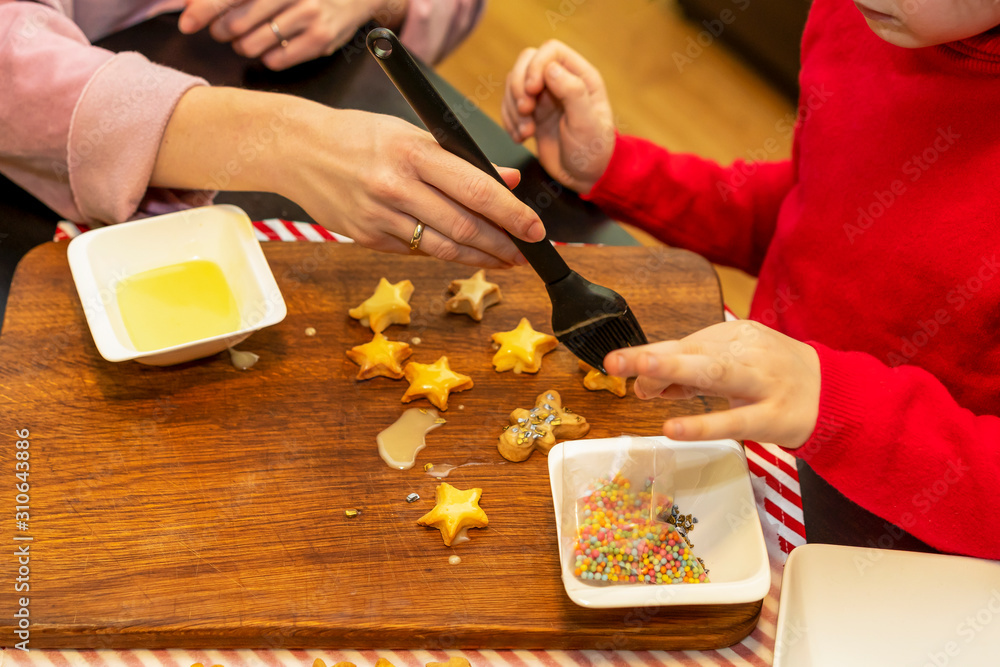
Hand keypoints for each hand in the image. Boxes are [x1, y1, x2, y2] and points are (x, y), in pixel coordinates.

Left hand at [178, 0, 407, 70]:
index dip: (203, 10)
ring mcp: (307, 15)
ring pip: (252, 46)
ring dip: (243, 46)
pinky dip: (267, 57)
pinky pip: (276, 60)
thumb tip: (191, 3)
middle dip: (222, 32)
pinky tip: (275, 47)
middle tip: (226, 31)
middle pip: (235, 25)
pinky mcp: (319, 39)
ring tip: (253, 38)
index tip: (186, 23)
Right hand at [285, 108, 544, 267]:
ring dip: (479, 258)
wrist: (295, 148)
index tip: (536, 230)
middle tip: (525, 254)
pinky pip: (415, 250)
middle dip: (502, 245)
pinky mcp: (367, 237)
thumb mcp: (411, 133)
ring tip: (503, 260)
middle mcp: (397, 186)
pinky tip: (462, 253)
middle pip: (464, 227)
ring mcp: (379, 216)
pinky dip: (443, 252)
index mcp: (413, 152)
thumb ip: (461, 159)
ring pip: (443, 247)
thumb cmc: (358, 135)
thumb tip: (508, 180)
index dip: (512, 214)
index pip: (476, 189)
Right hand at [501, 40, 615, 193]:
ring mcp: (544, 98)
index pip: (550, 51)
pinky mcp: (532, 114)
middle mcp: (561, 82)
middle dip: (519, 87)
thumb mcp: (587, 124)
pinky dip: (509, 121)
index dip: (535, 65)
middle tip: (526, 112)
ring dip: (513, 109)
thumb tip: (550, 68)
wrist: (585, 178)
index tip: (532, 90)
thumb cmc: (593, 152)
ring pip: (514, 85)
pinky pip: (509, 107)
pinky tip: (520, 138)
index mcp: (581, 77)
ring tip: (526, 133)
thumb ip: (572, 92)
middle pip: (526, 63)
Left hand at [604, 321, 820, 447]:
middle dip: (653, 357)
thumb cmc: (775, 377)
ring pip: (715, 375)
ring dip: (677, 373)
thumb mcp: (735, 366)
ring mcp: (763, 383)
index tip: (621, 366)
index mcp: (736, 336)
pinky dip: (702, 424)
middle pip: (695, 352)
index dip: (652, 358)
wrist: (834, 393)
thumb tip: (646, 385)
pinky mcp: (773, 416)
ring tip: (643, 379)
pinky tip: (674, 428)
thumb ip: (690, 376)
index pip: (686, 344)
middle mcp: (748, 353)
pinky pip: (734, 420)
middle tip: (615, 362)